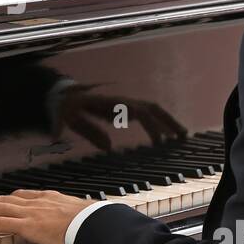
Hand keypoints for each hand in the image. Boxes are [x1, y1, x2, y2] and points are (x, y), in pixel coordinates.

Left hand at [0, 189, 90, 243]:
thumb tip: (67, 227)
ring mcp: (30, 211)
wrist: (94, 223)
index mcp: (47, 197)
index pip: (18, 196)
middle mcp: (35, 201)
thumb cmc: (91, 222)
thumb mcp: (76, 215)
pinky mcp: (27, 223)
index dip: (1, 200)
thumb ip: (66, 218)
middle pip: (0, 199)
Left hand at [58, 86, 185, 150]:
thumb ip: (88, 131)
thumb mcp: (73, 119)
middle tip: (181, 136)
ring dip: (166, 121)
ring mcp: (122, 104)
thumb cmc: (66, 107)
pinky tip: (162, 137)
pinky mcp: (122, 109)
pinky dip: (156, 123)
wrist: (62, 95)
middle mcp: (121, 101)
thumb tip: (108, 148)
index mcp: (110, 102)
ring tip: (179, 136)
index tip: (159, 142)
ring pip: (151, 109)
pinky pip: (145, 114)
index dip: (151, 125)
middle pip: (152, 107)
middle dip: (168, 121)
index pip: (138, 111)